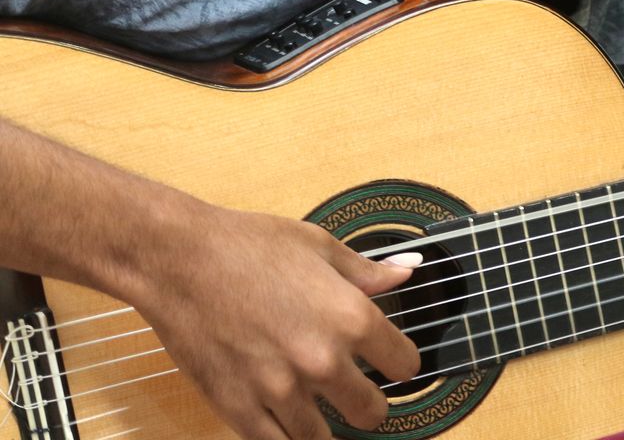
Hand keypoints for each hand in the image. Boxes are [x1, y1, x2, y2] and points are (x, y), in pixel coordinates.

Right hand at [126, 206, 422, 439]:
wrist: (176, 259)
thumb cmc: (247, 245)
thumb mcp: (318, 247)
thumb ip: (366, 271)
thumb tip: (406, 272)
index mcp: (352, 318)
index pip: (404, 365)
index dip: (400, 363)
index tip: (389, 362)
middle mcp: (322, 360)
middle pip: (371, 412)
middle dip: (368, 402)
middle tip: (355, 391)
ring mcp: (279, 390)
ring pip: (324, 439)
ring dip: (326, 425)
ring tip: (318, 407)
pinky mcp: (237, 407)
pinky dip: (285, 436)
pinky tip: (285, 423)